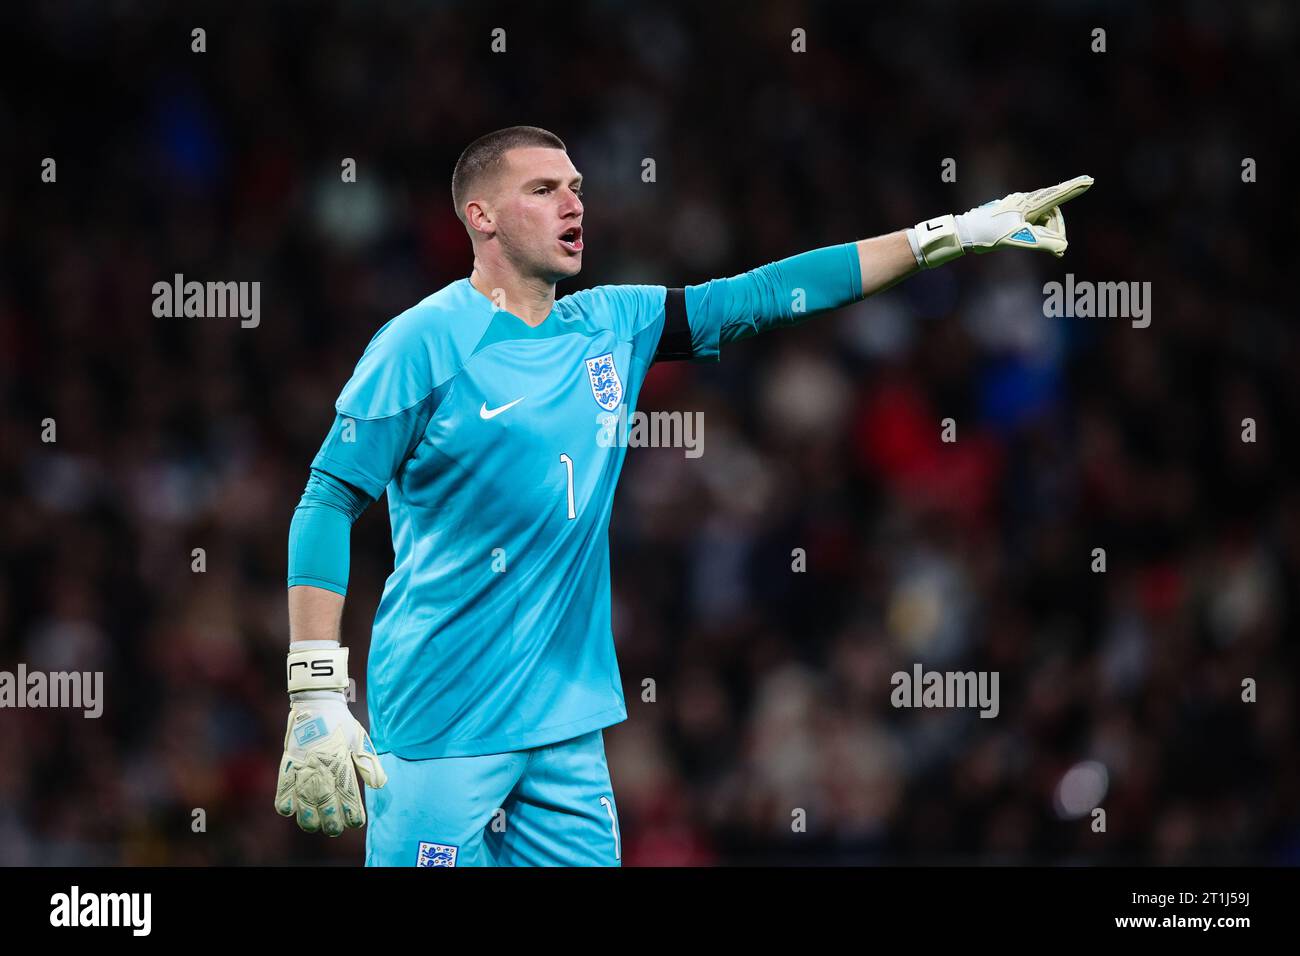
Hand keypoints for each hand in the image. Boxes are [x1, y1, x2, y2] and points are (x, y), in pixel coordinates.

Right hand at [274, 692, 387, 835]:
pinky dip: (285, 802)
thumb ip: (368, 763)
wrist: (317, 702)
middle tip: (335, 829)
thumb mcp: (359, 740)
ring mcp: (303, 766)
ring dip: (309, 817)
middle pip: (326, 803)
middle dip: (331, 821)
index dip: (352, 813)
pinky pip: (283, 788)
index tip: (355, 823)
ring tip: (314, 826)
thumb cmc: (341, 723)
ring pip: (304, 802)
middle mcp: (322, 767)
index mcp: (342, 762)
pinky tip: (291, 810)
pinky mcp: (288, 763)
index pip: (348, 795)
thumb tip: (379, 784)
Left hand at [954, 175, 1093, 256]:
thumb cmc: (989, 232)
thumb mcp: (1017, 238)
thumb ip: (1042, 243)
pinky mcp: (1013, 216)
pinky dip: (1039, 234)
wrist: (966, 232)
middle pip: (1053, 213)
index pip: (1057, 194)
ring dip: (1047, 234)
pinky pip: (1034, 223)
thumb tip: (1063, 247)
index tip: (1089, 180)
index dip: (1074, 188)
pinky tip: (1033, 241)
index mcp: (1028, 203)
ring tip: (1046, 249)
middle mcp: (1025, 202)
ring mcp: (1019, 208)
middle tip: (1058, 251)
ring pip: (1043, 220)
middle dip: (1057, 231)